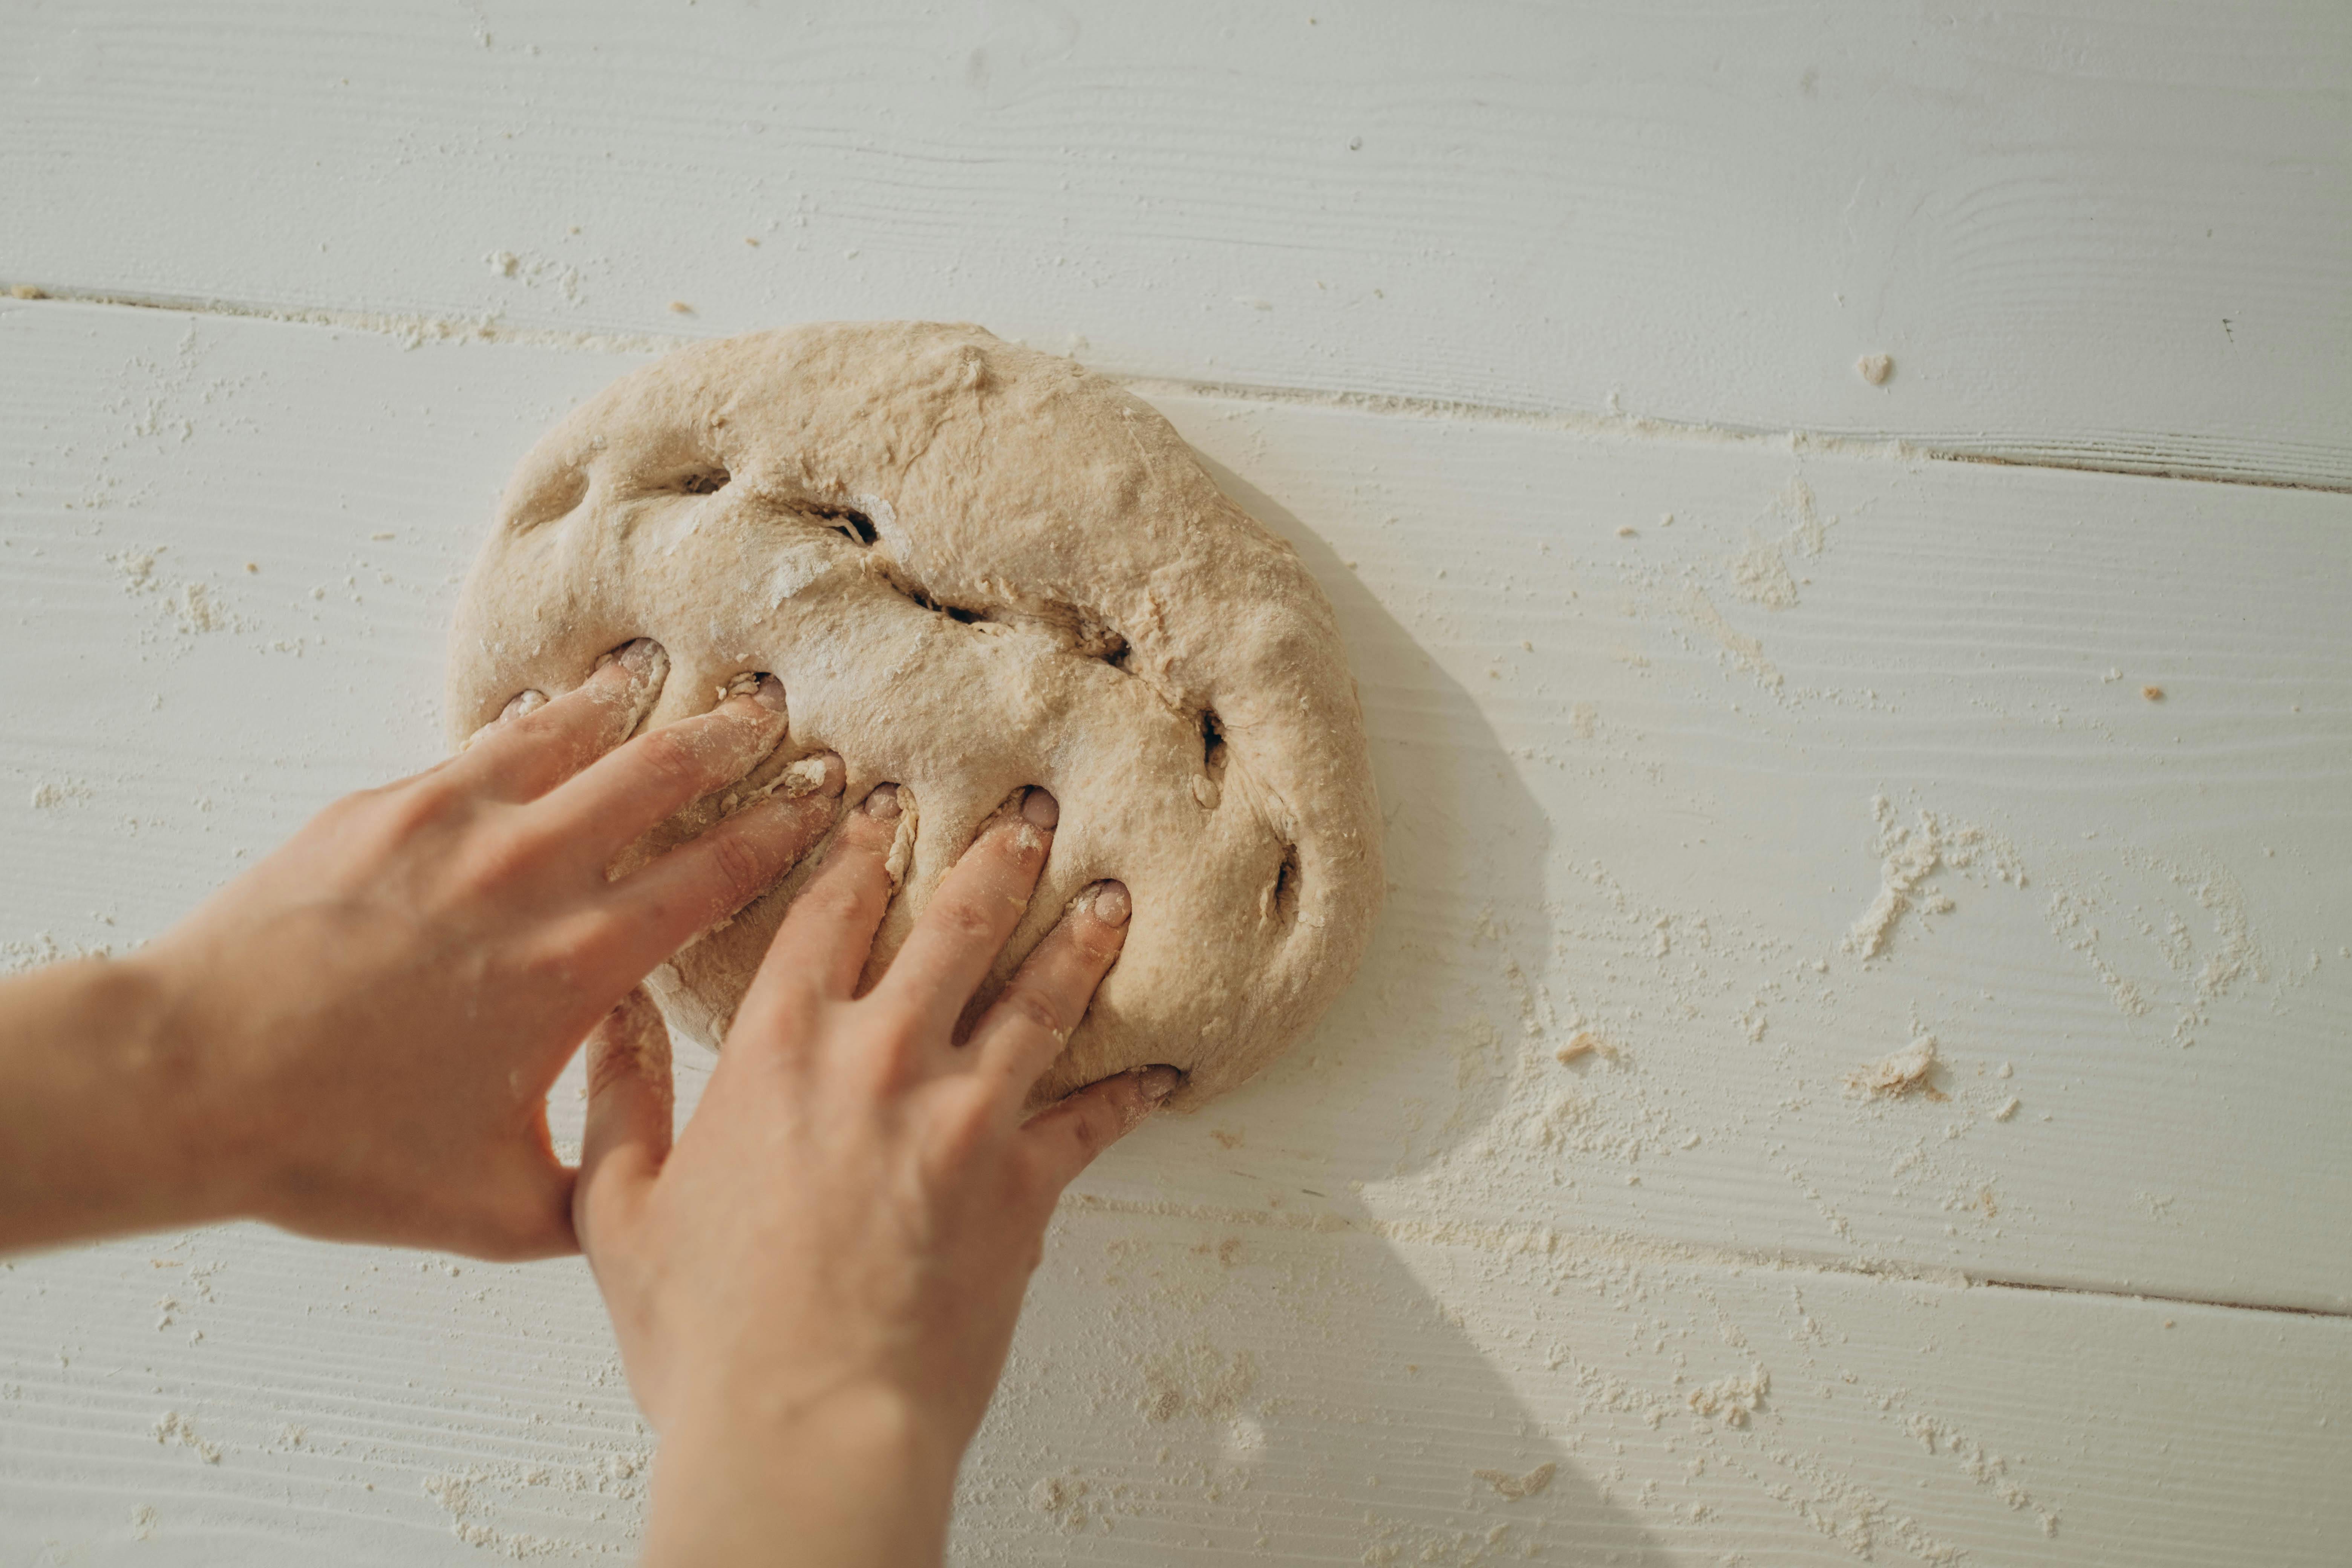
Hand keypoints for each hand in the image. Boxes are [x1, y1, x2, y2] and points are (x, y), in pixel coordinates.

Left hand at [0, 639, 843, 1257]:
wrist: (187, 1083)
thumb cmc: (336, 1150)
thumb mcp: (494, 1211)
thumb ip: (598, 1188)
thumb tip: (652, 1160)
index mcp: (575, 967)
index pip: (713, 875)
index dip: (785, 833)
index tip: (833, 803)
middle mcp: (529, 877)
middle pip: (663, 777)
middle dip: (736, 739)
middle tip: (780, 714)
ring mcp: (453, 827)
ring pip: (576, 736)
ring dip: (641, 704)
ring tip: (677, 675)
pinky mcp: (383, 807)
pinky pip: (486, 741)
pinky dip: (537, 716)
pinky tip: (554, 701)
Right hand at [573, 783, 1177, 1567]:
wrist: (806, 1428)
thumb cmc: (708, 1338)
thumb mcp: (620, 1211)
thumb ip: (620, 1098)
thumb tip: (613, 1013)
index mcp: (778, 1053)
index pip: (829, 914)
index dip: (861, 851)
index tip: (889, 808)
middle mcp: (880, 1061)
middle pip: (955, 926)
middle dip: (998, 858)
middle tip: (1032, 813)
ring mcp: (963, 1117)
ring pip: (1040, 999)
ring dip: (1080, 940)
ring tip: (1113, 896)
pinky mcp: (1025, 1184)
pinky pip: (1094, 1119)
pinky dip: (1131, 1091)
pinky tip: (1161, 1070)